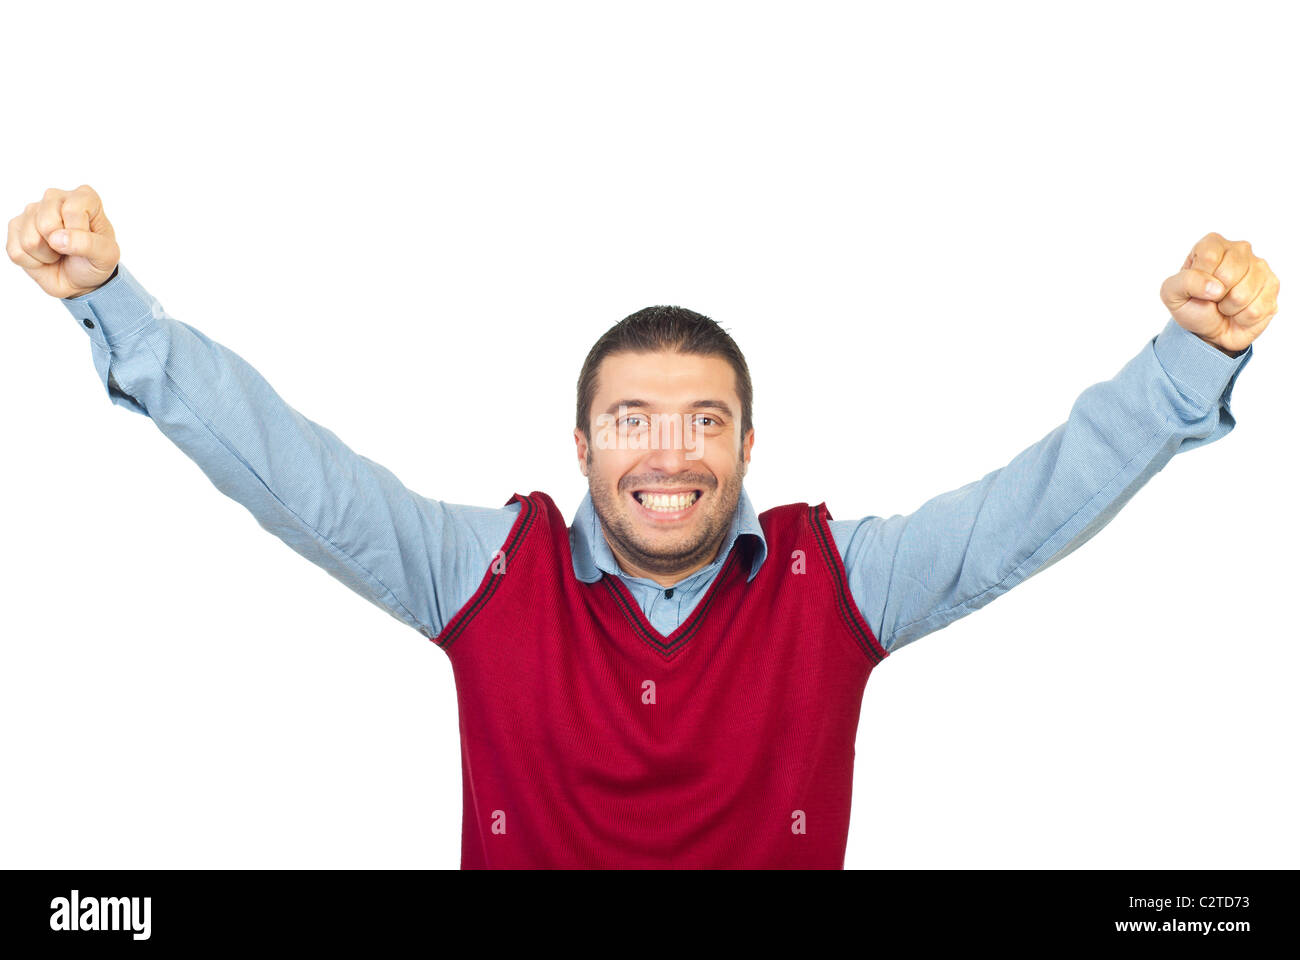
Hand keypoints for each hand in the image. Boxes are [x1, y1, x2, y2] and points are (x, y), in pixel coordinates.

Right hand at [6, 184, 120, 298]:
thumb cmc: (94, 262)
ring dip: (47, 255)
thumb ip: (89, 244)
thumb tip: (57, 238)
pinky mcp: (15, 227)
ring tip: (58, 252)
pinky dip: (33, 262)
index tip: (88, 241)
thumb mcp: (106, 256)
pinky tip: (44, 256)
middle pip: (46, 223)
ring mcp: (32, 211)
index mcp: (84, 197)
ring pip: (30, 240)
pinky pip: (17, 252)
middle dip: (60, 245)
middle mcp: (55, 197)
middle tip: (70, 248)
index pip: (72, 211)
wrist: (80, 280)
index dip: (79, 234)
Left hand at [1160, 232, 1277, 355]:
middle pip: (1229, 274)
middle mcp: (1240, 249)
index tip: (1198, 286)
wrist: (1210, 329)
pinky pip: (1255, 309)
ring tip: (1225, 304)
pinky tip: (1239, 311)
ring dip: (1228, 308)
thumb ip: (1185, 282)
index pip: (1209, 256)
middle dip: (1215, 295)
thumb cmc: (1192, 305)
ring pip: (1242, 294)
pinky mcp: (1272, 286)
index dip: (1201, 279)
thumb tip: (1215, 287)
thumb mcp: (1172, 293)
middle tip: (1213, 297)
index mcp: (1213, 244)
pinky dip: (1242, 318)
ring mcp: (1260, 267)